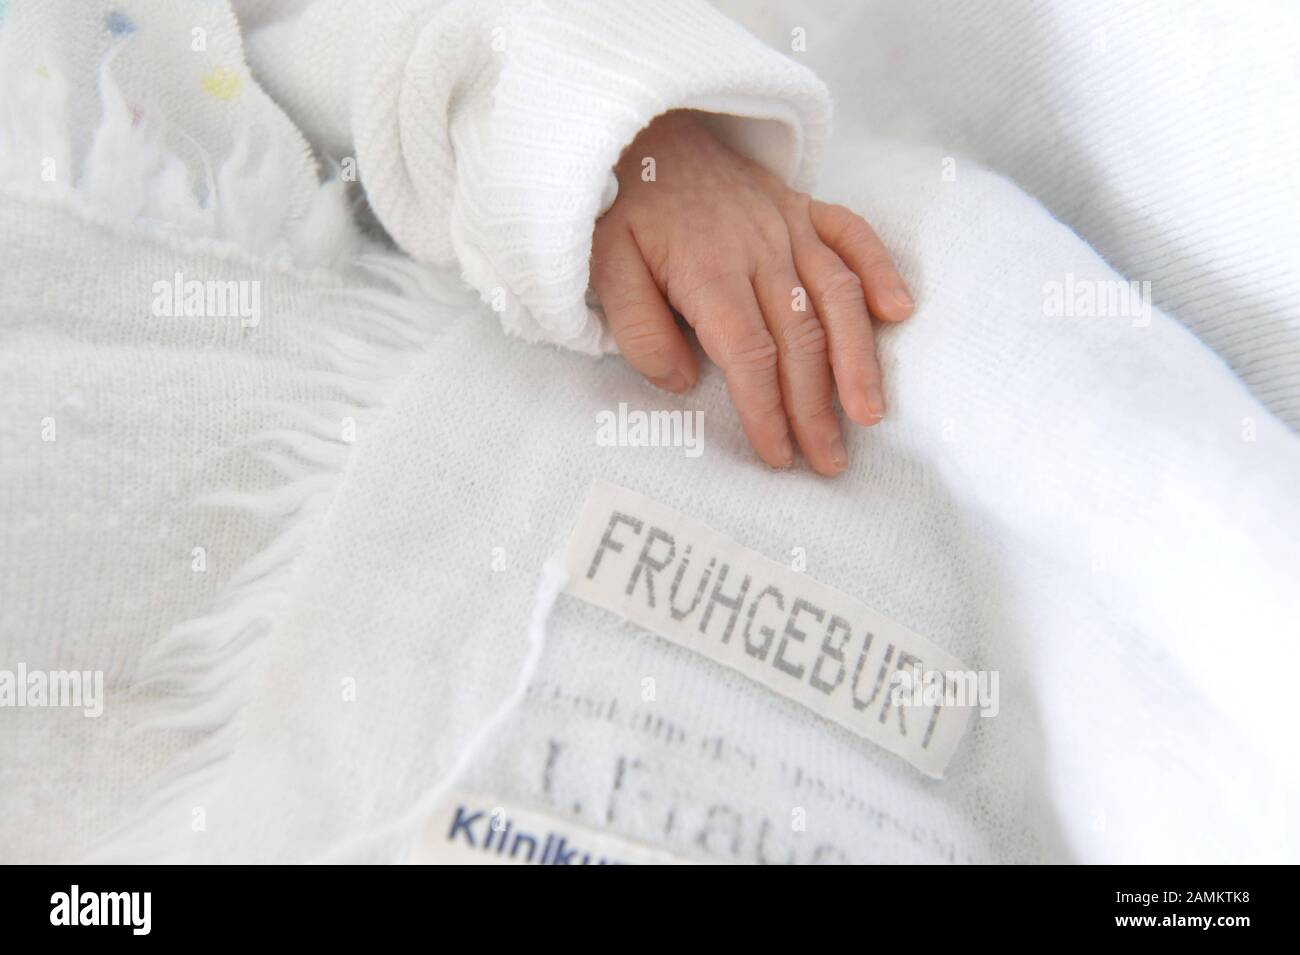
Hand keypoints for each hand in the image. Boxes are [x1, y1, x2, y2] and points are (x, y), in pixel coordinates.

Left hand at [590, 111, 913, 475]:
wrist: (645, 132)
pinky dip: (880, 270)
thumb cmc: (623, 212)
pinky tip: (899, 312)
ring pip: (836, 297)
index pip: (749, 354)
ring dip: (858, 359)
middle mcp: (759, 249)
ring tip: (870, 413)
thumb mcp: (604, 270)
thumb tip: (683, 381)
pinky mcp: (805, 206)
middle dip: (816, 408)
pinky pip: (853, 235)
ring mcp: (788, 224)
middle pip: (799, 339)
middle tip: (829, 461)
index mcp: (707, 271)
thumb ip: (638, 329)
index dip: (767, 410)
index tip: (778, 455)